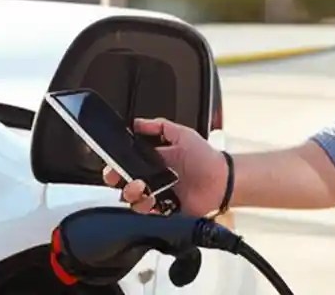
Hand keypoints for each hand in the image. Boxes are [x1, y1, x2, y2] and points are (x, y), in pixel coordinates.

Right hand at [102, 117, 228, 216]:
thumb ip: (160, 127)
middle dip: (118, 181)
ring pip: (133, 199)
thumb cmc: (206, 157)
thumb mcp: (183, 134)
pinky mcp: (165, 210)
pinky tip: (152, 199)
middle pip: (125, 182)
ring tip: (141, 187)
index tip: (112, 165)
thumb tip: (137, 122)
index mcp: (156, 160)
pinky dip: (146, 207)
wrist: (222, 181)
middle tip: (120, 178)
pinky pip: (148, 212)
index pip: (128, 163)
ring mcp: (159, 195)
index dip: (117, 165)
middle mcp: (154, 178)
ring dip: (132, 193)